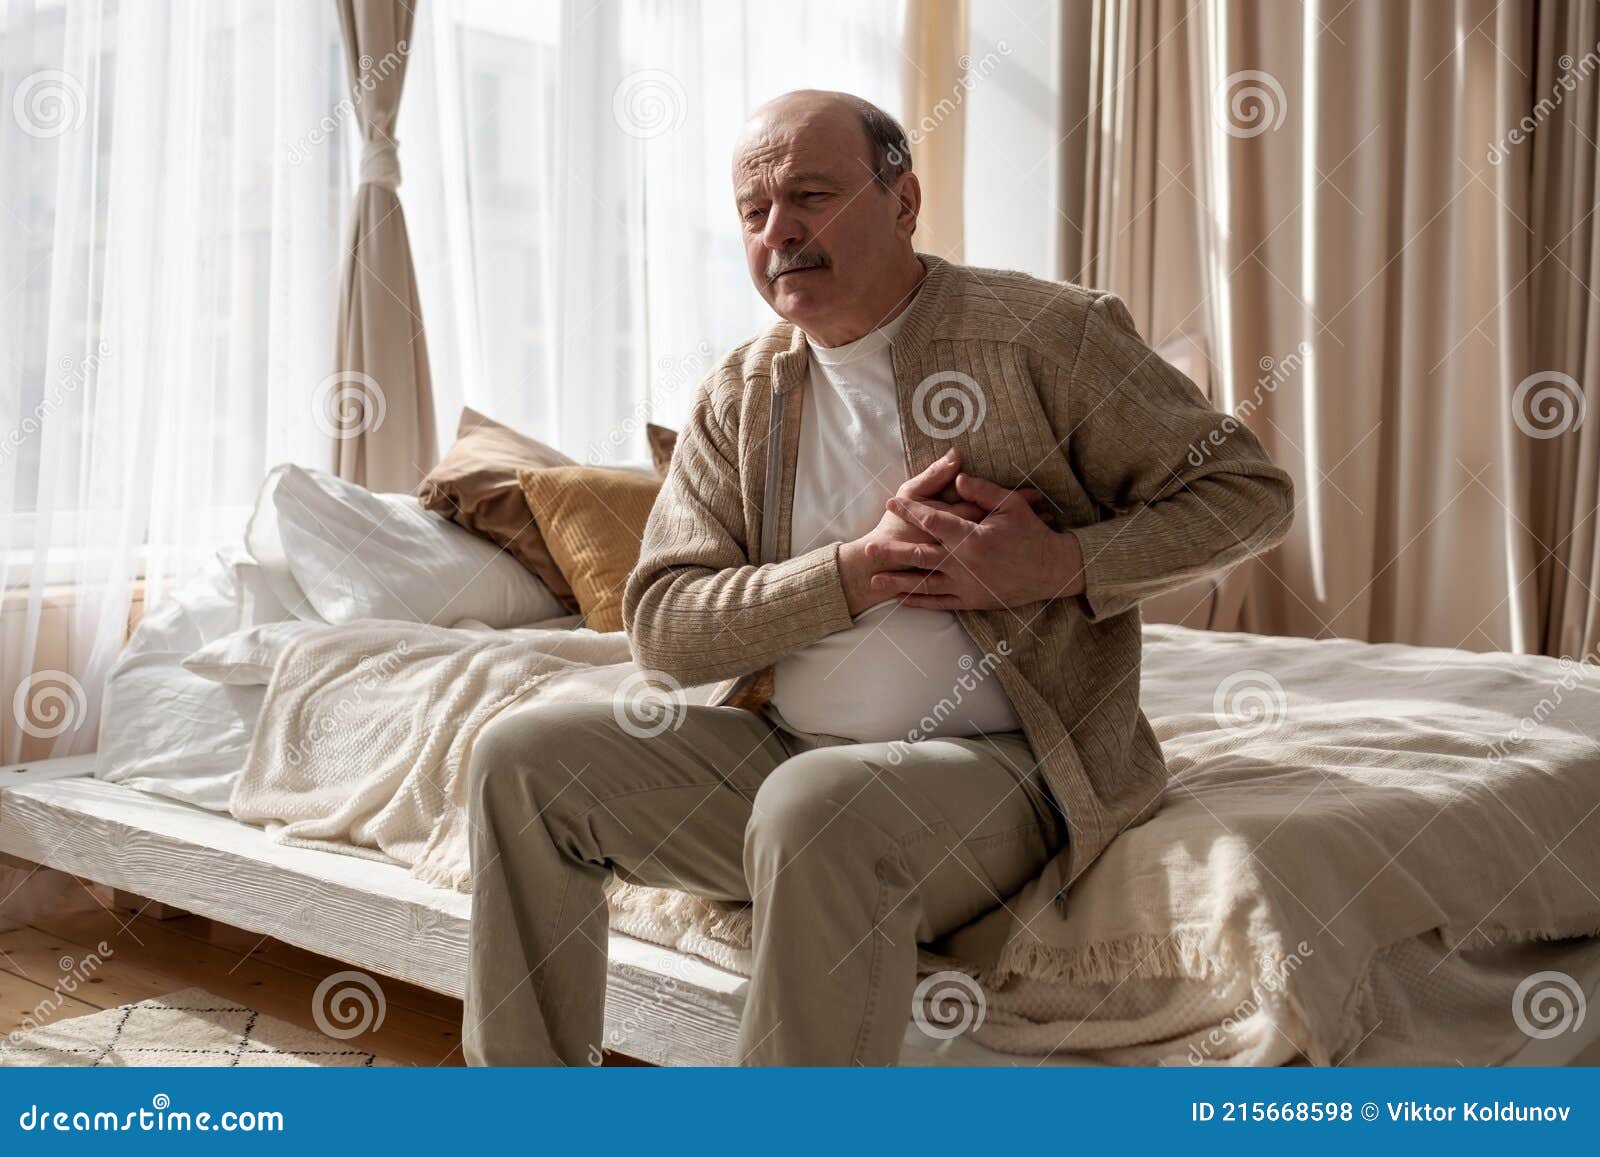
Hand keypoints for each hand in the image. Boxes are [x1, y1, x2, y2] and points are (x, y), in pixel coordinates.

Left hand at [867, 471, 1083, 610]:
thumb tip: (956, 477)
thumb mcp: (1011, 504)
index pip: (933, 520)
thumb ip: (981, 491)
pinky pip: (939, 602)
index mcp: (972, 537)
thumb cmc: (1033, 534)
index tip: (891, 503)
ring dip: (898, 582)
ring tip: (874, 581)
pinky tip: (901, 600)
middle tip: (869, 548)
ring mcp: (966, 585)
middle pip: (920, 555)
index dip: (910, 510)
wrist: (1052, 571)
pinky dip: (919, 601)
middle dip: (892, 551)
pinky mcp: (971, 601)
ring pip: (924, 583)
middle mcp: (964, 563)